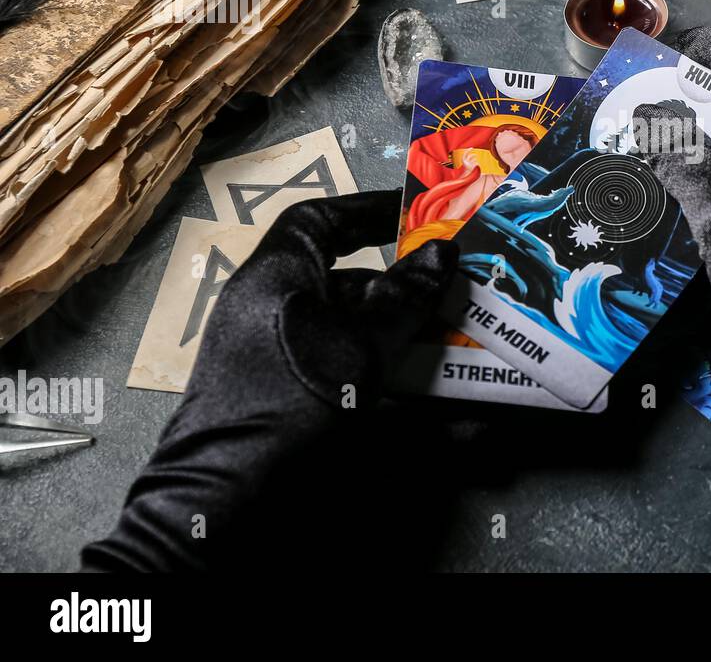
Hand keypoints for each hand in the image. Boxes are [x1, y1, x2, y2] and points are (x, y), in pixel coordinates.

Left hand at [82, 190, 457, 570]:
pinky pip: (365, 405)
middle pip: (351, 289)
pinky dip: (412, 416)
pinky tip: (470, 429)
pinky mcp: (299, 422)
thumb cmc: (289, 401)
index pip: (316, 221)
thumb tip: (442, 253)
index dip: (365, 210)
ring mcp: (285, 374)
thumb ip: (404, 298)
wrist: (225, 509)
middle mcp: (277, 319)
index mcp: (276, 280)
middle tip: (461, 294)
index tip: (415, 217)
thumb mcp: (358, 343)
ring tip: (475, 356)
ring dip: (419, 355)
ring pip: (363, 350)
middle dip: (410, 295)